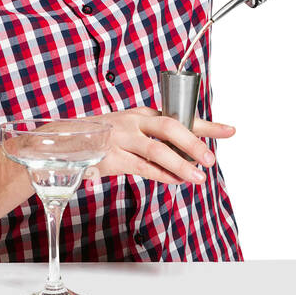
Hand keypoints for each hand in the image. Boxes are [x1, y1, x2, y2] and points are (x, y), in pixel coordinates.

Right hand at [70, 108, 235, 185]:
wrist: (65, 141)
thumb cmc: (104, 137)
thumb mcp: (131, 131)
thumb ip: (157, 140)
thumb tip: (190, 151)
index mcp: (142, 113)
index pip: (180, 115)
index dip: (207, 124)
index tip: (231, 130)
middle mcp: (133, 122)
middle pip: (169, 128)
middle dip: (193, 142)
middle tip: (210, 158)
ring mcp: (121, 138)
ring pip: (157, 150)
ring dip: (180, 165)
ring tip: (198, 178)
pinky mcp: (111, 157)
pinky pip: (141, 167)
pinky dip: (161, 175)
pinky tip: (175, 181)